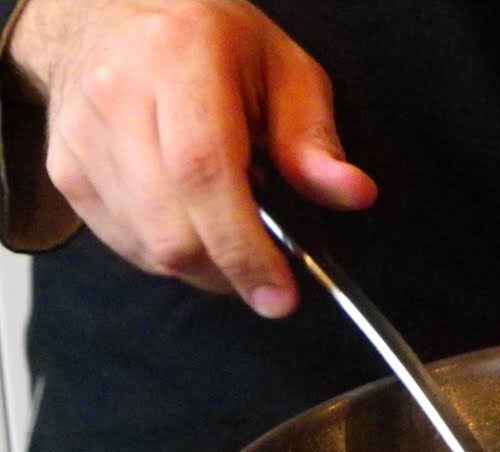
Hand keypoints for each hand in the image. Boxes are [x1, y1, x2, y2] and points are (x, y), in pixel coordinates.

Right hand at [8, 0, 376, 315]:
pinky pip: (126, 245)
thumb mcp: (284, 72)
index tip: (280, 294)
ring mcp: (81, 134)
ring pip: (148, 245)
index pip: (203, 173)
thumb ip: (314, 140)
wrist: (112, 16)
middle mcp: (116, 92)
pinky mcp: (64, 168)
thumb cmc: (211, 44)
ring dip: (204, 266)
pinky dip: (170, 255)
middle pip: (171, 225)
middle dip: (230, 270)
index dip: (243, 247)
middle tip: (269, 272)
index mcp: (179, 57)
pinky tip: (193, 222)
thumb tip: (353, 194)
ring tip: (231, 228)